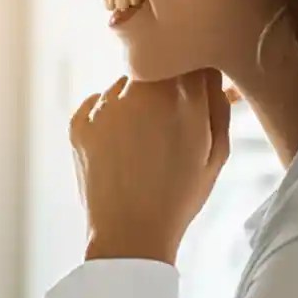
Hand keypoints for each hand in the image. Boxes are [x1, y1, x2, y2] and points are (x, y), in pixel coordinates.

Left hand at [71, 69, 230, 264]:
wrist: (129, 235)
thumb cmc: (177, 198)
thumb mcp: (216, 151)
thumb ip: (218, 104)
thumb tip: (213, 77)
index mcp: (182, 96)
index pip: (191, 61)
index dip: (195, 81)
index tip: (194, 101)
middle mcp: (140, 92)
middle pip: (156, 69)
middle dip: (165, 89)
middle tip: (167, 128)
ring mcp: (104, 106)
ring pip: (126, 85)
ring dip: (134, 103)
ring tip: (140, 145)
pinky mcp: (79, 123)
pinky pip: (97, 104)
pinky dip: (108, 118)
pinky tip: (118, 149)